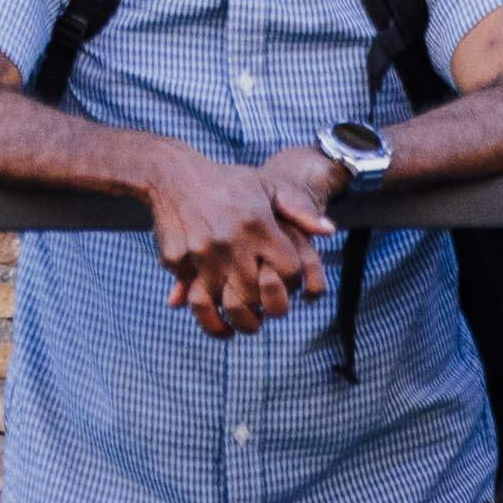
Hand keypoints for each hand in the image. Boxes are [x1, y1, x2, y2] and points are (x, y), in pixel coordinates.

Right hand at [142, 141, 330, 339]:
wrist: (172, 174)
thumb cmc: (226, 182)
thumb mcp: (266, 186)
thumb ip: (299, 210)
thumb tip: (330, 231)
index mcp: (258, 224)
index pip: (288, 270)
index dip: (293, 281)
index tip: (289, 282)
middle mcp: (232, 242)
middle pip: (259, 294)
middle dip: (269, 308)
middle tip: (270, 314)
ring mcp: (203, 254)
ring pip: (229, 305)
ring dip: (242, 322)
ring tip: (250, 327)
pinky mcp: (180, 262)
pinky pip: (197, 300)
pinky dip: (211, 320)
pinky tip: (223, 327)